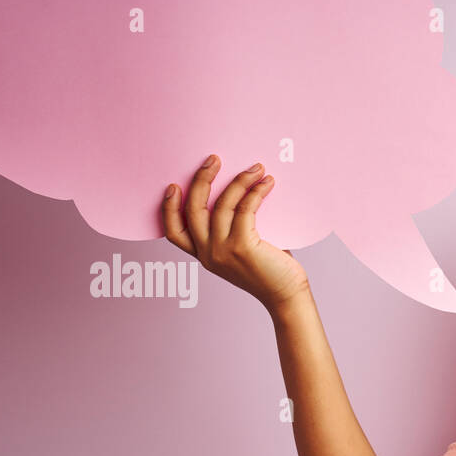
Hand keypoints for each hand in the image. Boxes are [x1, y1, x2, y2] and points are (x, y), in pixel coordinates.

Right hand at [160, 154, 310, 315]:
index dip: (169, 208)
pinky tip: (266, 182)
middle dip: (202, 180)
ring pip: (222, 205)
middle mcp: (209, 254)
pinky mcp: (242, 246)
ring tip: (255, 168)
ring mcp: (223, 251)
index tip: (173, 186)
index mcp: (205, 256)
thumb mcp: (244, 249)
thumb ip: (234, 227)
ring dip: (238, 180)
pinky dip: (255, 191)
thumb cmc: (271, 271)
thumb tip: (243, 189)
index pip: (174, 233)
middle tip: (214, 159)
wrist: (286, 296)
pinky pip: (245, 209)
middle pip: (194, 210)